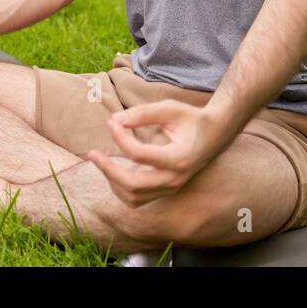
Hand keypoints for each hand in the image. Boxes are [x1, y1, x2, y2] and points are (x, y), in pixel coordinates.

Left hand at [86, 100, 226, 206]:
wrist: (214, 134)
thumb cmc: (191, 118)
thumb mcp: (169, 109)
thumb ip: (142, 113)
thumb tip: (114, 120)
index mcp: (178, 158)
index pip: (139, 154)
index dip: (120, 137)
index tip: (111, 122)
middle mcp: (175, 178)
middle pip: (133, 185)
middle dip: (108, 170)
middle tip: (92, 154)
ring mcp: (171, 188)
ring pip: (133, 197)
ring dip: (112, 181)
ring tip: (100, 160)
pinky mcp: (166, 190)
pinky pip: (138, 199)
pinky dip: (121, 188)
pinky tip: (114, 169)